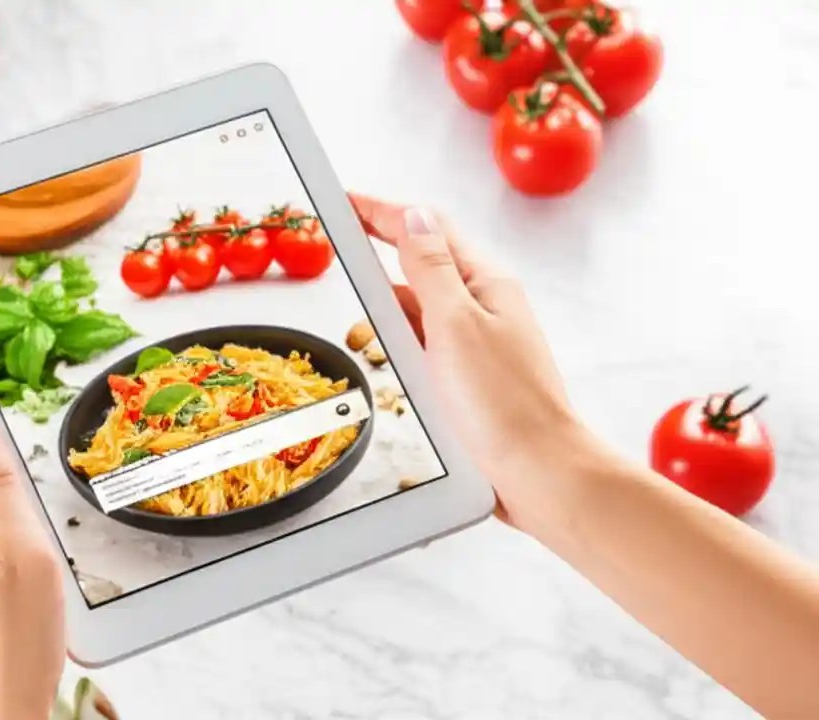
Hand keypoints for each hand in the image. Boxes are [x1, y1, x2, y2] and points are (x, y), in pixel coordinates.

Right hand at [348, 193, 591, 533]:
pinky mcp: (468, 377)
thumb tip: (413, 216)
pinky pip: (426, 341)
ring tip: (352, 282)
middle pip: (424, 261)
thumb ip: (430, 269)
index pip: (429, 229)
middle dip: (383, 243)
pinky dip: (400, 333)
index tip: (346, 200)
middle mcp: (484, 307)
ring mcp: (477, 342)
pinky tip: (385, 342)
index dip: (383, 211)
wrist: (540, 473)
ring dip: (388, 291)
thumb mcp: (456, 324)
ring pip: (422, 304)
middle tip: (342, 231)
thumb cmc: (504, 405)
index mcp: (486, 284)